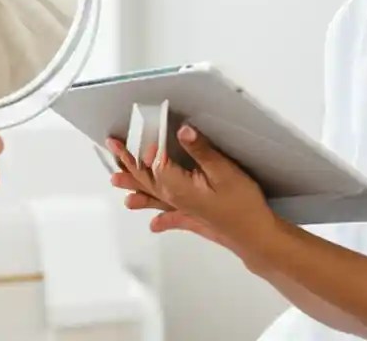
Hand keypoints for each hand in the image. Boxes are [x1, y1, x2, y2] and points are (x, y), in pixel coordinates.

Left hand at [105, 137, 239, 251]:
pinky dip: (162, 220)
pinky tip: (154, 225)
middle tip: (112, 146)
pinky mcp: (192, 218)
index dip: (141, 146)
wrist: (253, 235)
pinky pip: (171, 218)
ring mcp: (181, 209)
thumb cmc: (240, 202)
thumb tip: (181, 130)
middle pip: (146, 177)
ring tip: (117, 181)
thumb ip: (200, 150)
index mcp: (176, 185)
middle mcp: (173, 197)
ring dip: (134, 186)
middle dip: (128, 161)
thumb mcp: (223, 170)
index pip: (151, 161)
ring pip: (152, 196)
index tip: (130, 134)